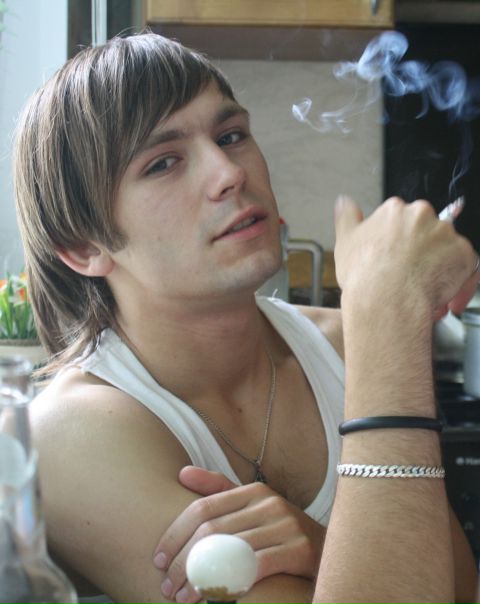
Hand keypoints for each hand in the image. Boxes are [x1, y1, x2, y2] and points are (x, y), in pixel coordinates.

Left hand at [153, 466, 324, 602]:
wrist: (331, 550)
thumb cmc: (281, 532)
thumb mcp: (252, 507)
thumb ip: (218, 490)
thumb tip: (181, 473)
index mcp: (253, 490)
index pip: (203, 508)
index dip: (175, 534)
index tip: (158, 558)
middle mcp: (269, 503)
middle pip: (212, 532)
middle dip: (183, 561)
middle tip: (167, 586)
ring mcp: (286, 524)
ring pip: (229, 552)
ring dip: (200, 579)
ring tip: (183, 598)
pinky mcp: (300, 549)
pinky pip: (255, 568)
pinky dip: (230, 585)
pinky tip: (214, 599)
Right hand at [334, 195, 478, 317]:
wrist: (385, 300)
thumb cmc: (364, 275)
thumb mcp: (345, 241)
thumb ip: (347, 217)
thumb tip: (344, 202)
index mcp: (394, 211)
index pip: (402, 223)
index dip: (399, 246)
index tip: (396, 261)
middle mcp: (421, 215)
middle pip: (426, 234)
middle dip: (420, 256)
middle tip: (409, 280)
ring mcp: (444, 233)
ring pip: (446, 251)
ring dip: (438, 270)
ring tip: (422, 295)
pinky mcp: (463, 253)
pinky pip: (466, 269)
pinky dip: (457, 285)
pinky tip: (440, 301)